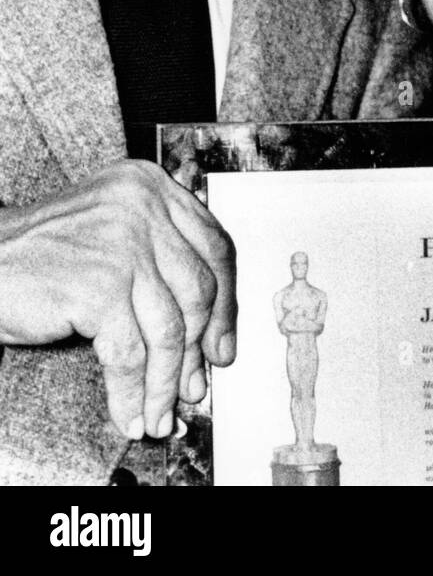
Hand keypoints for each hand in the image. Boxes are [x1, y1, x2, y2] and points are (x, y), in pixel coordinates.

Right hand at [0, 161, 235, 440]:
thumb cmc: (42, 253)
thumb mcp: (111, 229)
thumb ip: (158, 253)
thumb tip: (208, 324)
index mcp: (150, 185)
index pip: (214, 245)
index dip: (226, 302)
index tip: (223, 342)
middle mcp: (142, 205)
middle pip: (199, 289)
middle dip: (198, 350)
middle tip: (194, 387)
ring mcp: (122, 244)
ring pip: (168, 329)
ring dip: (165, 383)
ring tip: (160, 411)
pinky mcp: (100, 286)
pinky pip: (130, 354)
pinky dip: (132, 392)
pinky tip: (129, 411)